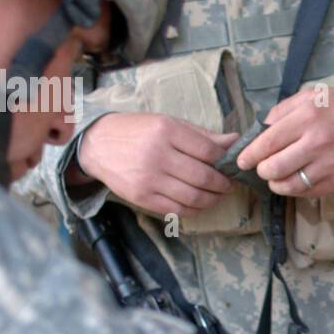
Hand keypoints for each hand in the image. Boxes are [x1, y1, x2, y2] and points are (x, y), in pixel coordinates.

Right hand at [77, 112, 237, 216]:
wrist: (97, 144)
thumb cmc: (138, 131)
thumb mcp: (169, 123)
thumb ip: (202, 136)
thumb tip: (236, 141)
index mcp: (167, 131)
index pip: (208, 152)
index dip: (226, 162)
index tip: (232, 166)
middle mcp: (157, 155)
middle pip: (203, 177)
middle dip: (223, 184)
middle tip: (230, 184)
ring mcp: (148, 179)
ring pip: (193, 197)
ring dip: (212, 199)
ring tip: (218, 194)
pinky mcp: (142, 197)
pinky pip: (177, 210)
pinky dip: (194, 209)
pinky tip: (200, 202)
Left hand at [234, 84, 333, 197]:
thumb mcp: (314, 95)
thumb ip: (284, 110)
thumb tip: (262, 130)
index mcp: (308, 117)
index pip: (267, 143)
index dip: (249, 155)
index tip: (242, 160)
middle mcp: (317, 142)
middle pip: (274, 168)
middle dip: (261, 170)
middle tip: (261, 167)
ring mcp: (330, 164)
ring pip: (289, 185)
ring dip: (276, 184)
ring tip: (276, 177)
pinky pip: (309, 192)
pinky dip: (296, 189)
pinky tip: (295, 180)